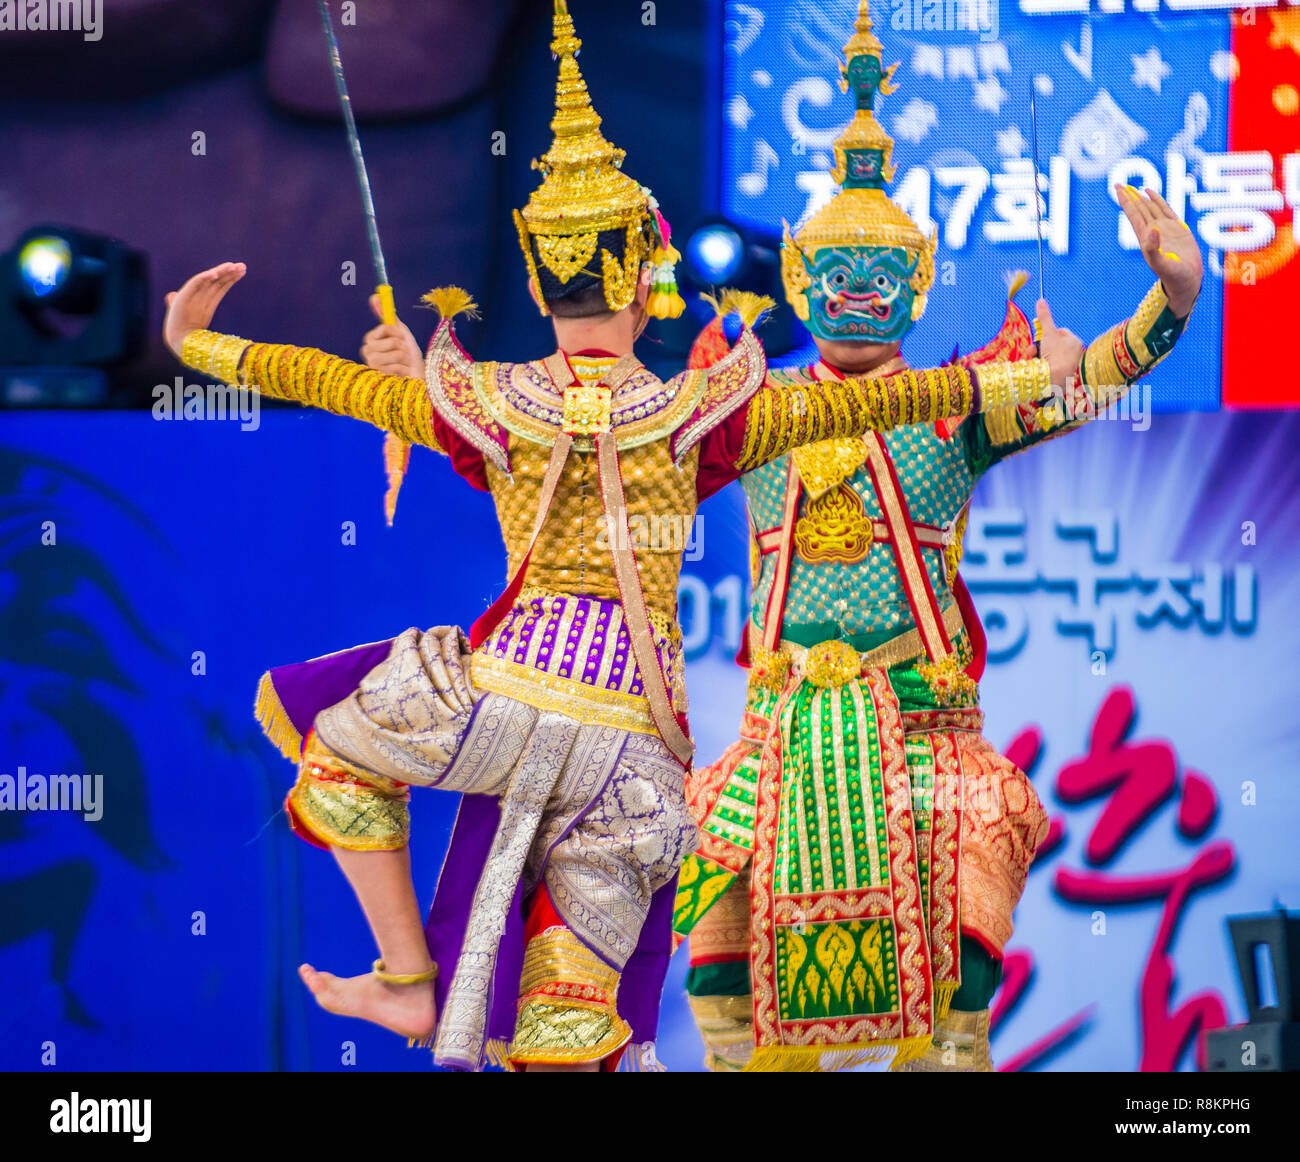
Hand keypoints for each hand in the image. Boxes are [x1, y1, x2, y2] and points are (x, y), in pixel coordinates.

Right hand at [163, 262, 245, 357]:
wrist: (178, 340)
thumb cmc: (185, 330)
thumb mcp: (197, 319)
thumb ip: (197, 308)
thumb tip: (175, 295)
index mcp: (205, 300)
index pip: (220, 285)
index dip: (230, 278)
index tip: (242, 270)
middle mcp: (199, 295)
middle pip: (217, 280)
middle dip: (229, 272)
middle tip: (243, 265)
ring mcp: (192, 296)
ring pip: (209, 281)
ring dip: (222, 272)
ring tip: (235, 266)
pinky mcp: (183, 298)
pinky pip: (195, 285)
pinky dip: (203, 278)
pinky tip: (214, 274)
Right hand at [361, 294, 423, 378]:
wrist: (415, 374)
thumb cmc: (407, 353)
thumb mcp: (400, 331)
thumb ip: (387, 315)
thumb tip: (374, 296)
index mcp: (370, 339)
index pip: (386, 327)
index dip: (399, 332)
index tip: (403, 337)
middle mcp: (367, 351)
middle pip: (392, 342)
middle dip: (404, 347)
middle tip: (404, 353)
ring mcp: (372, 365)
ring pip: (396, 354)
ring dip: (406, 359)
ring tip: (404, 363)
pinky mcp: (380, 377)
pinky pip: (398, 367)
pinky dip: (405, 370)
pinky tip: (403, 373)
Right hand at [1035, 299, 1082, 388]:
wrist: (1055, 380)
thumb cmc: (1056, 355)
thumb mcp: (1048, 333)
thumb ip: (1044, 317)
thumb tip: (1040, 300)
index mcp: (1075, 342)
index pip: (1059, 332)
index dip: (1047, 334)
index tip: (1042, 338)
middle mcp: (1074, 353)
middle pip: (1052, 344)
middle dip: (1039, 347)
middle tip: (1032, 351)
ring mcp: (1067, 365)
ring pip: (1048, 356)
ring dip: (1037, 356)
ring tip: (1033, 361)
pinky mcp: (1060, 376)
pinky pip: (1048, 366)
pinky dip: (1040, 366)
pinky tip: (1037, 369)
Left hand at [1115, 184, 1202, 317]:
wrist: (1187, 281)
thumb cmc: (1174, 276)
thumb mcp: (1162, 264)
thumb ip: (1154, 248)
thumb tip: (1151, 230)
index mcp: (1146, 238)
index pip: (1133, 214)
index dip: (1125, 201)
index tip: (1117, 188)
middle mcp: (1153, 231)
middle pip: (1138, 209)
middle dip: (1128, 197)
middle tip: (1117, 184)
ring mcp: (1165, 228)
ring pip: (1150, 208)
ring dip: (1140, 198)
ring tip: (1131, 187)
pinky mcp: (1178, 228)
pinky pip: (1165, 209)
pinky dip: (1158, 200)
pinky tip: (1151, 192)